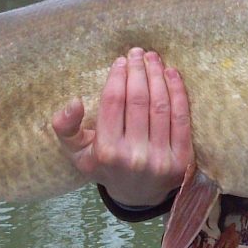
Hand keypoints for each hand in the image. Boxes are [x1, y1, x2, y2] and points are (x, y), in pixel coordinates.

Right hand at [51, 47, 192, 208]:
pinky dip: (178, 92)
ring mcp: (160, 159)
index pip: (114, 102)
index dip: (118, 76)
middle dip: (139, 70)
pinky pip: (181, 118)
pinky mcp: (182, 160)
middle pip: (139, 100)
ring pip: (160, 106)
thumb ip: (65, 127)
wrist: (137, 194)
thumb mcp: (76, 151)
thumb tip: (74, 101)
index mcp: (106, 151)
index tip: (121, 60)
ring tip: (154, 58)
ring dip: (158, 75)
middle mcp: (133, 156)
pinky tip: (172, 74)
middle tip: (138, 52)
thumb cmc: (104, 164)